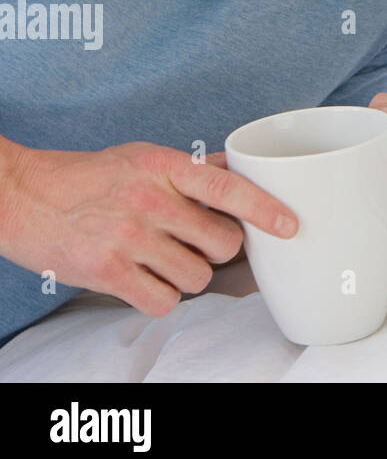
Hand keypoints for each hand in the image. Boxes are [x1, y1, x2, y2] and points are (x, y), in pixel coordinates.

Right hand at [0, 140, 298, 318]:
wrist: (26, 197)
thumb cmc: (90, 175)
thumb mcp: (144, 157)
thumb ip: (193, 167)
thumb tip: (238, 167)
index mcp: (165, 167)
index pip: (228, 188)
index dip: (264, 209)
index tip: (289, 224)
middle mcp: (151, 202)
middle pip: (222, 243)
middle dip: (219, 249)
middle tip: (199, 242)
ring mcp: (129, 239)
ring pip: (196, 276)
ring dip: (189, 274)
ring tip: (165, 258)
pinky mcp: (107, 273)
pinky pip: (162, 301)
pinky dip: (161, 296)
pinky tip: (146, 278)